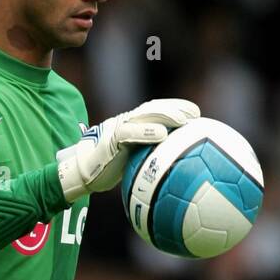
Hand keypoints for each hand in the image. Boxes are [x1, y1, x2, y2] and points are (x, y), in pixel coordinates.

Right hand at [57, 98, 199, 202]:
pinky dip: (146, 132)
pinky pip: (130, 133)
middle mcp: (128, 121)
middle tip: (196, 114)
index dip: (176, 107)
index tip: (196, 113)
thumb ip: (148, 156)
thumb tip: (173, 169)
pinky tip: (162, 134)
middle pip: (154, 109)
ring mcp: (119, 128)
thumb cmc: (109, 168)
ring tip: (184, 120)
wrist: (82, 172)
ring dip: (166, 115)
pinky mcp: (111, 139)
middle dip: (175, 108)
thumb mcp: (132, 160)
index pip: (157, 110)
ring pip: (144, 116)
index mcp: (134, 124)